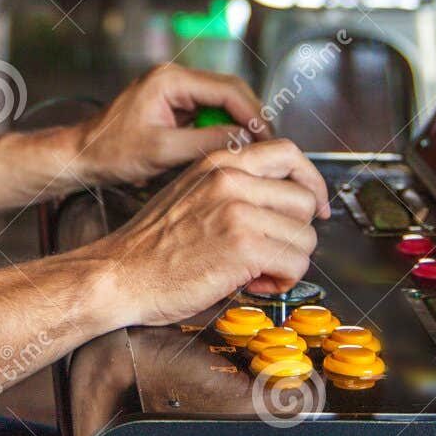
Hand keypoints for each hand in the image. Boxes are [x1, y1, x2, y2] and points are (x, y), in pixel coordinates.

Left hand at [69, 64, 273, 187]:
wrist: (84, 155)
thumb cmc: (112, 152)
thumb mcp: (162, 151)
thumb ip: (205, 142)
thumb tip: (245, 139)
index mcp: (170, 79)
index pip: (227, 89)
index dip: (252, 113)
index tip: (268, 137)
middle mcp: (175, 77)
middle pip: (230, 90)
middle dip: (250, 116)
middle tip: (268, 144)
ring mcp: (176, 89)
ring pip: (223, 100)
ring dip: (239, 122)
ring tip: (254, 148)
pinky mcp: (175, 104)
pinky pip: (209, 111)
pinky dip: (223, 127)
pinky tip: (231, 147)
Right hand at [85, 140, 329, 328]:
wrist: (120, 273)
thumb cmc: (153, 245)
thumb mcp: (192, 193)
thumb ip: (235, 187)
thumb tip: (284, 201)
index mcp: (219, 162)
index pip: (288, 152)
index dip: (310, 182)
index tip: (314, 207)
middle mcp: (231, 178)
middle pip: (303, 199)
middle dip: (295, 232)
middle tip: (270, 252)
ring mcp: (237, 210)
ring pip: (304, 235)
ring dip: (288, 260)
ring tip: (257, 270)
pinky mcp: (243, 245)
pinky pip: (294, 263)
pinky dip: (282, 281)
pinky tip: (252, 283)